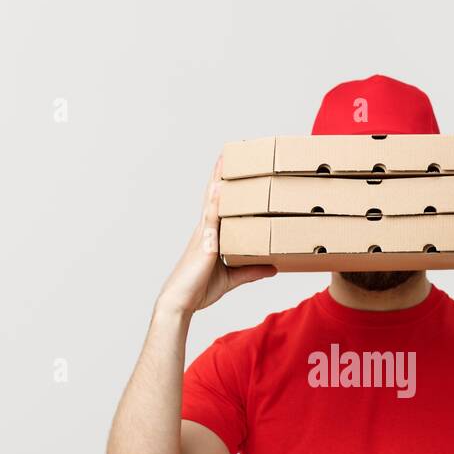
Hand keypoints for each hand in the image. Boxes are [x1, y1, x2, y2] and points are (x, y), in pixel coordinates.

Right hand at [158, 156, 275, 313]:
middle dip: (222, 174)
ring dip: (219, 179)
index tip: (231, 166)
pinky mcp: (204, 244)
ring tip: (227, 158)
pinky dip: (216, 203)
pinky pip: (211, 219)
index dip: (223, 185)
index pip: (219, 205)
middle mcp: (206, 230)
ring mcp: (204, 234)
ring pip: (213, 202)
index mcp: (211, 236)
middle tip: (232, 150)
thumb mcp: (232, 278)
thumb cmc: (198, 290)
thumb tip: (274, 267)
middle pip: (215, 196)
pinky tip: (221, 188)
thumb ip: (252, 271)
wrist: (179, 303)